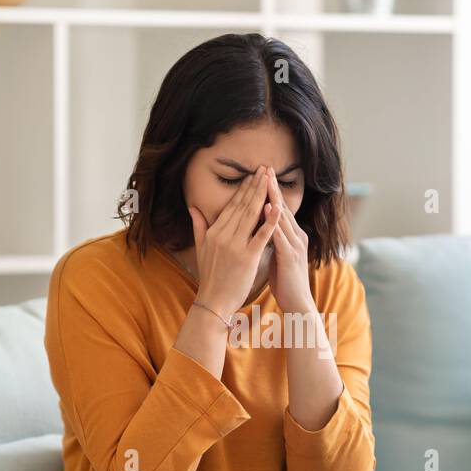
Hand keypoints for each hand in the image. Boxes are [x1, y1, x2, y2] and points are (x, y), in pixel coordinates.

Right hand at [188, 165, 280, 319]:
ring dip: (262, 195)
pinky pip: (261, 235)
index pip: (231, 205)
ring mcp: (235, 245)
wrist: (214, 301)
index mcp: (214, 231)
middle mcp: (223, 235)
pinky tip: (277, 208)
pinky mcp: (247, 257)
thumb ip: (198, 226)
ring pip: (251, 215)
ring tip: (271, 180)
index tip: (253, 175)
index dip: (243, 189)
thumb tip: (192, 208)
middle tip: (265, 169)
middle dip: (255, 186)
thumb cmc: (210, 276)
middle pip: (242, 205)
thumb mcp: (201, 248)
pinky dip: (269, 221)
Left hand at [265, 168, 314, 315]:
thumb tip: (260, 228)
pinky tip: (267, 209)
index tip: (261, 175)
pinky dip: (273, 221)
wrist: (297, 303)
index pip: (279, 209)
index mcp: (292, 235)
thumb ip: (270, 239)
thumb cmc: (285, 281)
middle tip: (264, 168)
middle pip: (283, 207)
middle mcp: (296, 236)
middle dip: (272, 187)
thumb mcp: (277, 255)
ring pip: (283, 217)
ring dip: (273, 198)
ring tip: (265, 181)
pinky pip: (281, 235)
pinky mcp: (290, 256)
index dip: (270, 191)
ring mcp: (295, 245)